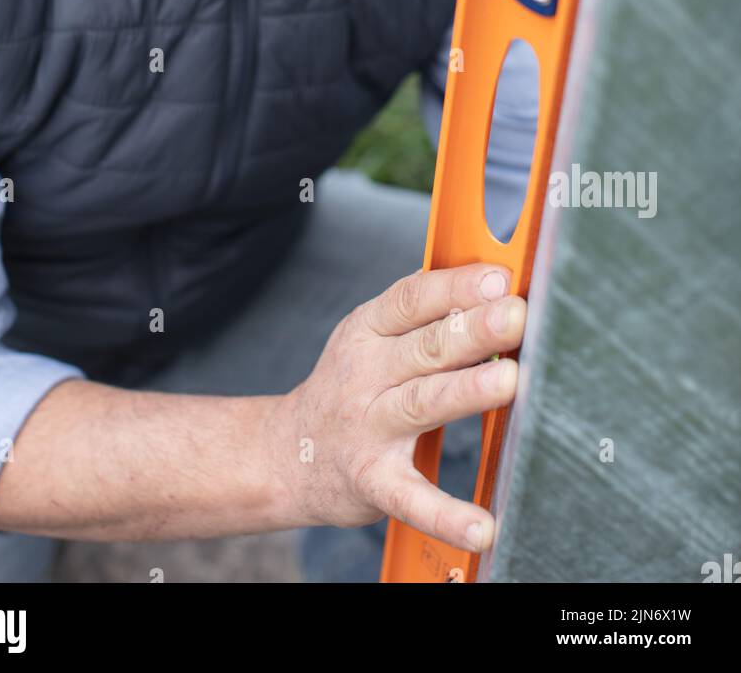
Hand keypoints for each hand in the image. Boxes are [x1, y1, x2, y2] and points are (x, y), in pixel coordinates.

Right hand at [272, 262, 524, 551]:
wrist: (289, 455)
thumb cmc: (350, 388)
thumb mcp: (371, 336)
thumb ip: (422, 311)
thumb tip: (491, 279)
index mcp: (367, 330)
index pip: (412, 299)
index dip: (455, 286)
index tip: (498, 278)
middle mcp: (365, 373)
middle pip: (424, 346)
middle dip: (471, 329)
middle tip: (516, 315)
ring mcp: (368, 427)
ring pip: (422, 403)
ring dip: (465, 390)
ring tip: (509, 380)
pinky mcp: (372, 480)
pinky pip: (411, 496)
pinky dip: (445, 513)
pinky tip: (482, 525)